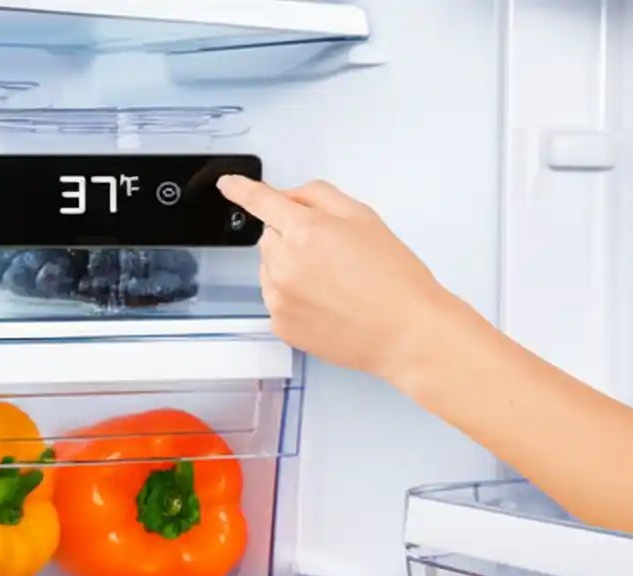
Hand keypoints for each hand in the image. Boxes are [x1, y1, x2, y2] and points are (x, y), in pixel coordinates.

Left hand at [217, 175, 456, 382]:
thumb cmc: (393, 278)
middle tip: (333, 253)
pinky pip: (276, 299)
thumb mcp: (363, 217)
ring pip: (270, 268)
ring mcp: (278, 298)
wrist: (405, 333)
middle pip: (269, 237)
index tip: (227, 184)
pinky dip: (294, 297)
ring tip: (334, 282)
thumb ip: (318, 197)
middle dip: (292, 237)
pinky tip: (327, 303)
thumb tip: (288, 198)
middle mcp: (283, 264)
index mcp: (305, 231)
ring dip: (291, 267)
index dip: (241, 189)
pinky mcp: (281, 325)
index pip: (260, 202)